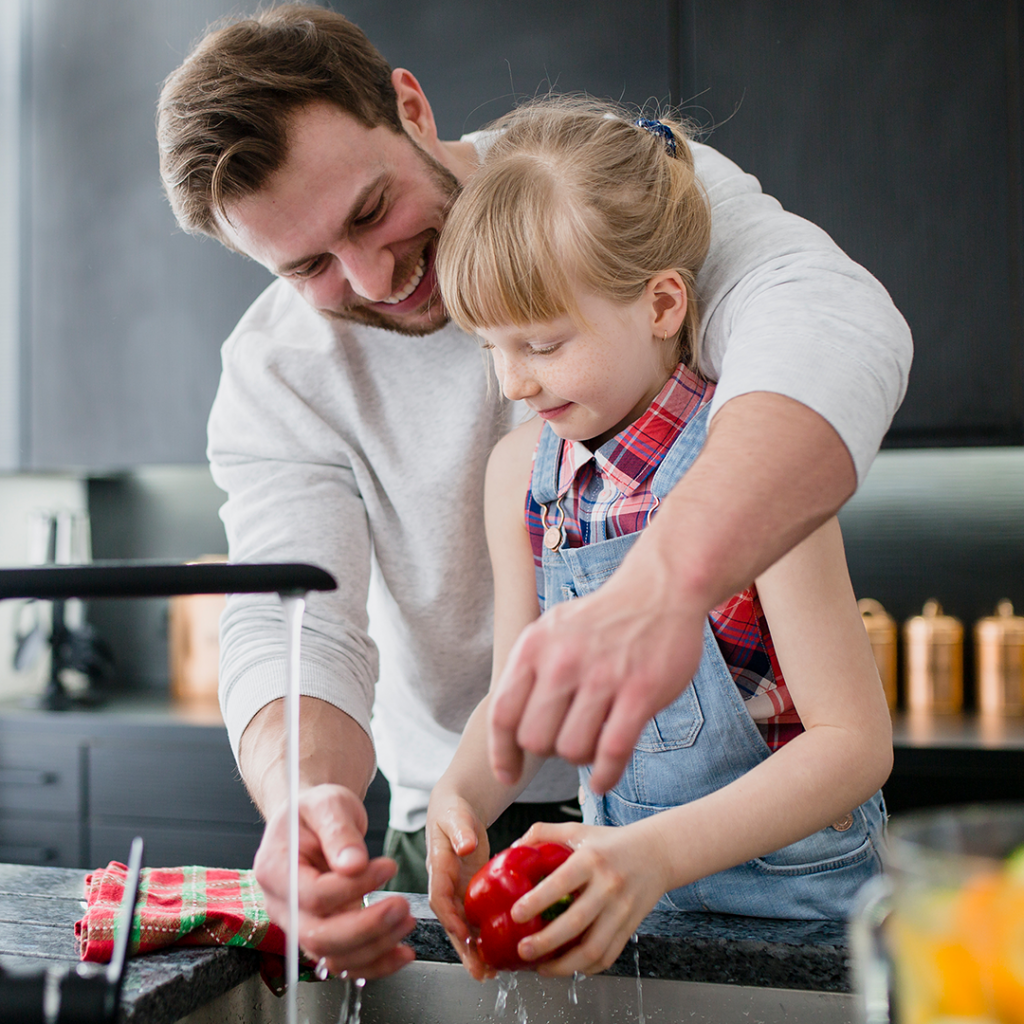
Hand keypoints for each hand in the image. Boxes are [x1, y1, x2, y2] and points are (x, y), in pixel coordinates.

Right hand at [254, 783, 415, 979]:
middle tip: (401, 907)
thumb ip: (339, 832)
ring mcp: (299, 924)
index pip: (313, 895)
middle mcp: (283, 905)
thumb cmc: (315, 810)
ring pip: (333, 956)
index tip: (388, 867)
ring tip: (406, 923)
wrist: (312, 820)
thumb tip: (354, 865)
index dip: (353, 887)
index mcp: (276, 870)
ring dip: (375, 948)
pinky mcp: (320, 934)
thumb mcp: (328, 804)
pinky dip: (374, 963)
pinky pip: (344, 960)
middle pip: (318, 937)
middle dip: (366, 928)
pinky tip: (401, 952)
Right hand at [425, 793, 492, 978]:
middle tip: (478, 970)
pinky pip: (475, 920)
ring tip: (489, 974)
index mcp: (438, 867)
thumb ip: (461, 830)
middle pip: (451, 922)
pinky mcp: (471, 894)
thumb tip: (466, 846)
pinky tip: (497, 955)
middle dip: (463, 948)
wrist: (455, 811)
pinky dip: (483, 938)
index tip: (464, 934)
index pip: (440, 897)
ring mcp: (458, 892)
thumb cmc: (453, 811)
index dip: (450, 918)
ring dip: (474, 950)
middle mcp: (445, 885)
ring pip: (463, 927)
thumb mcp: (456, 816)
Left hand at [488, 542, 706, 793]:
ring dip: (580, 758)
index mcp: (534, 646)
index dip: (501, 753)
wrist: (659, 589)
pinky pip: (612, 752)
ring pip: (572, 750)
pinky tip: (604, 778)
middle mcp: (563, 661)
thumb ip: (529, 673)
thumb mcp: (551, 631)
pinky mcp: (640, 692)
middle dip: (548, 750)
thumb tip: (509, 728)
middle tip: (566, 739)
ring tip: (592, 742)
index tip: (509, 774)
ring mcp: (603, 676)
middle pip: (534, 739)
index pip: (502, 714)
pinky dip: (605, 776)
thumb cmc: (601, 620)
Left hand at [507, 820, 669, 975]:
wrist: (657, 853)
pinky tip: (567, 966)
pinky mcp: (630, 928)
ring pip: (593, 948)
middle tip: (522, 950)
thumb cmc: (612, 842)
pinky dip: (586, 968)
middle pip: (576, 922)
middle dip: (545, 942)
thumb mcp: (578, 830)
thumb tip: (512, 848)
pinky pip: (608, 956)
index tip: (516, 914)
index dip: (537, 900)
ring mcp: (621, 910)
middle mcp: (608, 886)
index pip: (562, 882)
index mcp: (592, 859)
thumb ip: (544, 834)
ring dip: (564, 965)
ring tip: (541, 968)